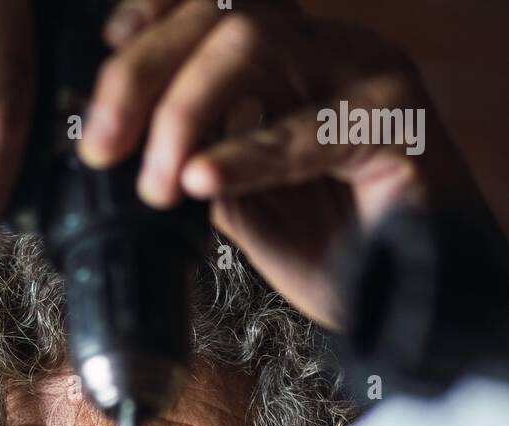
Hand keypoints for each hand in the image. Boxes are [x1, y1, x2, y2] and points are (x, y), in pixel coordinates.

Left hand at [83, 0, 483, 327]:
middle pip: (222, 16)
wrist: (414, 305)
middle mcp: (330, 49)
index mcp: (294, 57)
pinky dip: (244, 155)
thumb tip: (131, 146)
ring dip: (185, 114)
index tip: (107, 53)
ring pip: (256, 46)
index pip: (215, 6)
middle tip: (101, 144)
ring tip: (158, 183)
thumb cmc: (341, 253)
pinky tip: (200, 180)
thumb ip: (199, 164)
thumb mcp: (245, 206)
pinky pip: (306, 130)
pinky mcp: (397, 125)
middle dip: (142, 75)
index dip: (156, 17)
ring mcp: (366, 76)